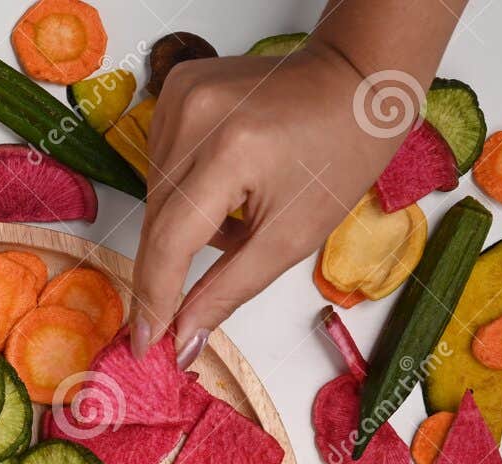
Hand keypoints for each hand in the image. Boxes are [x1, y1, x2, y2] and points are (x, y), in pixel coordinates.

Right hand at [130, 45, 406, 363]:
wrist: (356, 79)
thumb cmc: (339, 155)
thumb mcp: (293, 236)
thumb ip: (229, 289)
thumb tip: (182, 338)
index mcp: (231, 152)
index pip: (170, 240)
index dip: (154, 298)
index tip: (144, 345)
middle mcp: (194, 115)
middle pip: (155, 219)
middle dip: (170, 265)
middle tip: (188, 302)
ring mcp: (180, 95)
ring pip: (155, 195)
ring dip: (183, 224)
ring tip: (237, 215)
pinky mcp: (176, 87)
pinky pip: (162, 164)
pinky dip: (185, 190)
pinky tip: (224, 184)